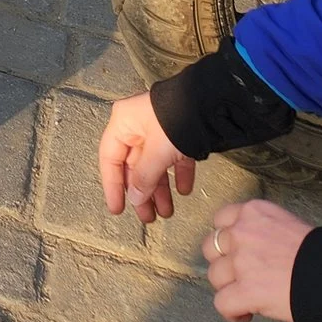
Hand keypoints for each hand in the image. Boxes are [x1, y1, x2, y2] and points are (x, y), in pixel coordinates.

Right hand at [99, 92, 196, 223]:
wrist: (211, 103)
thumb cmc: (175, 120)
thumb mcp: (157, 151)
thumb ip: (144, 177)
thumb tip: (135, 200)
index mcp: (123, 123)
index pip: (110, 159)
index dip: (113, 186)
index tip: (118, 209)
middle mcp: (138, 126)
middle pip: (134, 166)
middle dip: (142, 193)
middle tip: (148, 218)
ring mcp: (159, 131)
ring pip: (155, 166)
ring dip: (160, 190)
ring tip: (167, 213)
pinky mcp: (180, 134)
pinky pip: (174, 160)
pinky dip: (178, 175)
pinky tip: (184, 191)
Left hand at [204, 199, 311, 321]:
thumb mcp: (290, 226)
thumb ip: (266, 231)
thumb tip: (257, 247)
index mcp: (255, 212)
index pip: (221, 220)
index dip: (226, 240)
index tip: (236, 252)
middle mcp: (242, 232)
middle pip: (211, 247)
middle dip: (223, 263)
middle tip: (241, 276)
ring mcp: (242, 261)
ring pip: (214, 276)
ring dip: (228, 288)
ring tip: (246, 297)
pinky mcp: (246, 290)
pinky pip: (222, 303)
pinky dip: (231, 312)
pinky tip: (245, 314)